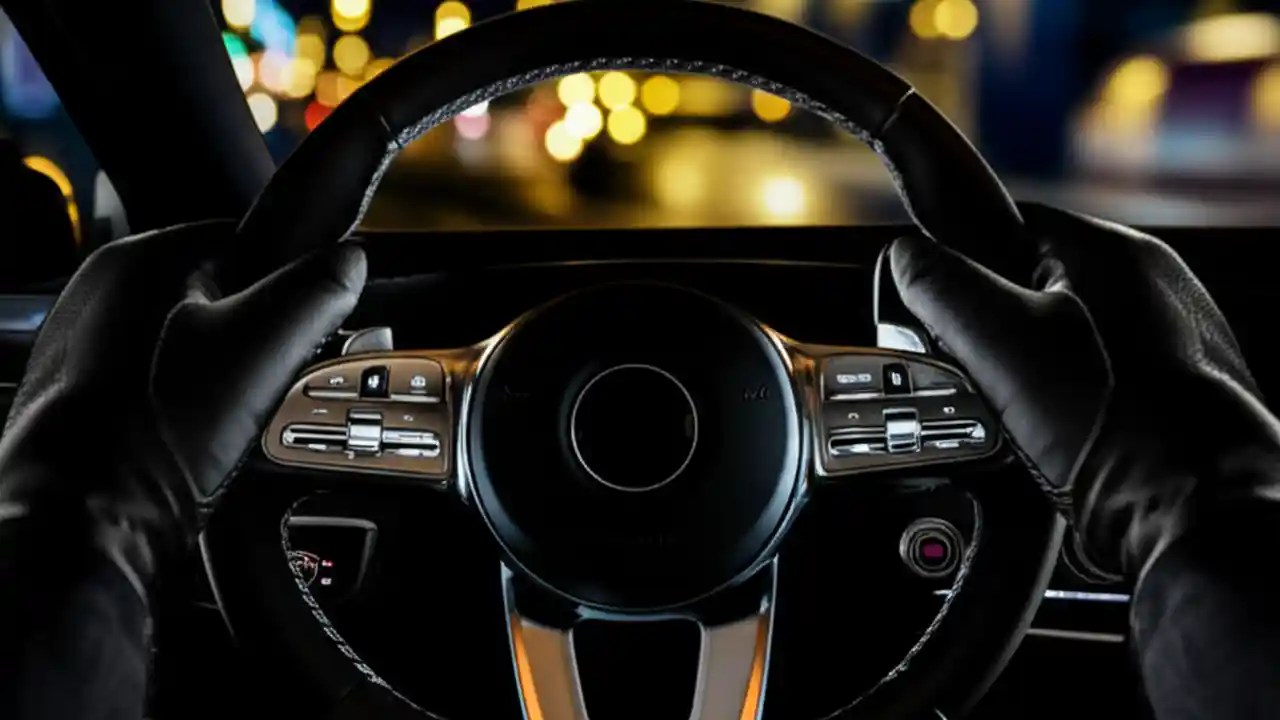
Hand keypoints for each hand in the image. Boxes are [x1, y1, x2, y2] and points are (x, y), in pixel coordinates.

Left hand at [0, 221, 364, 595]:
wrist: (86, 520)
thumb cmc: (156, 433)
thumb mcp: (265, 349)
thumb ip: (316, 291)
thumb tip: (349, 259)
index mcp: (143, 259)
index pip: (246, 240)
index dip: (291, 283)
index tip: (313, 322)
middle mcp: (103, 291)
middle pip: (216, 292)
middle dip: (256, 332)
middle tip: (273, 377)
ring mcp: (86, 342)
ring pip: (187, 337)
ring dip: (222, 367)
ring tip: (234, 410)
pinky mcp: (83, 390)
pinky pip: (158, 375)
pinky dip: (186, 396)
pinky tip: (198, 429)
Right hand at [890, 203, 1279, 579]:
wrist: (1192, 514)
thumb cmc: (1114, 424)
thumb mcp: (997, 340)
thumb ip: (941, 284)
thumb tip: (906, 256)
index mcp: (1108, 252)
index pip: (1003, 225)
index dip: (957, 272)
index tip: (936, 317)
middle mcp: (1147, 287)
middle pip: (1028, 288)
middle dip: (991, 334)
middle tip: (977, 379)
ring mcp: (1165, 340)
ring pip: (1058, 339)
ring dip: (1025, 374)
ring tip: (1017, 418)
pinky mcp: (1169, 393)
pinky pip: (1089, 382)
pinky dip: (1061, 406)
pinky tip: (1052, 438)